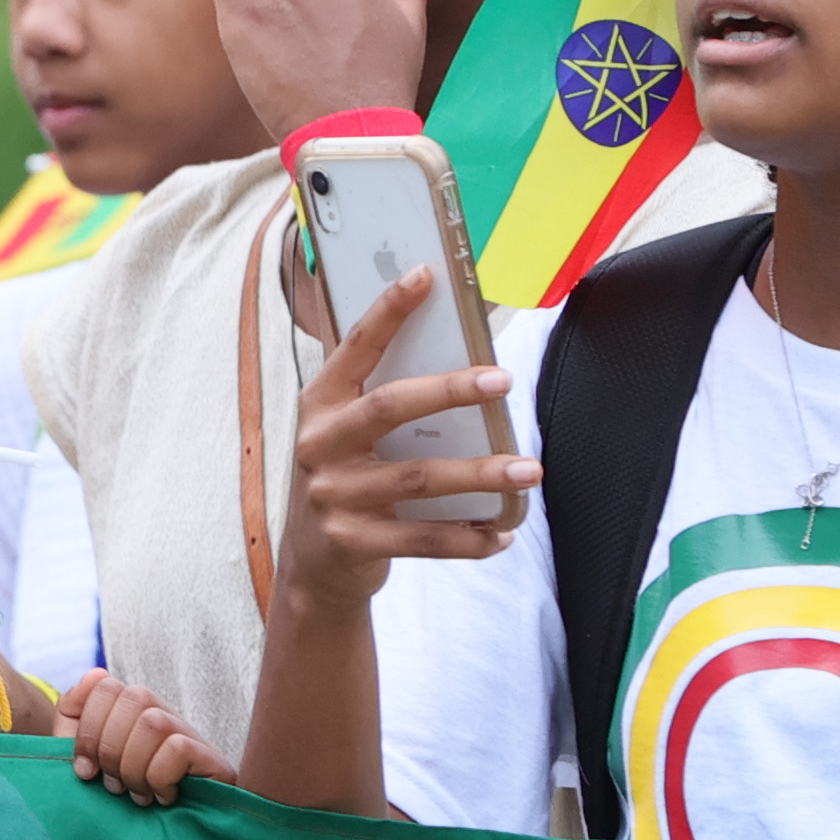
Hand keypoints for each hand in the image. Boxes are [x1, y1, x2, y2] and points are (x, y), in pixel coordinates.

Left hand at [60, 670, 233, 808]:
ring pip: (153, 722)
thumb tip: (94, 674)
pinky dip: (159, 778)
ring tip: (137, 794)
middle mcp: (163, 713)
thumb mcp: (89, 759)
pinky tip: (163, 796)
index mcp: (131, 711)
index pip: (104, 687)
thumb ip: (75, 718)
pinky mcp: (211, 758)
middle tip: (113, 786)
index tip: (84, 771)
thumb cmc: (124, 798)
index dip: (87, 729)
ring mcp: (189, 733)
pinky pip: (177, 748)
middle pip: (131, 697)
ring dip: (134, 767)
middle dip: (109, 749)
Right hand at [274, 269, 537, 608]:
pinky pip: (421, 538)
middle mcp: (321, 445)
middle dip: (450, 389)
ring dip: (480, 473)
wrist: (311, 564)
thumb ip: (383, 396)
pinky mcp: (352, 541)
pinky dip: (467, 539)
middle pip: (390, 406)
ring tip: (528, 468)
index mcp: (321, 404)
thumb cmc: (345, 480)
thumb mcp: (345, 433)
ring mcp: (334, 496)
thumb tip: (458, 355)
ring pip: (418, 478)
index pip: (356, 347)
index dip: (389, 310)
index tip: (427, 275)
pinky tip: (501, 533)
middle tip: (504, 380)